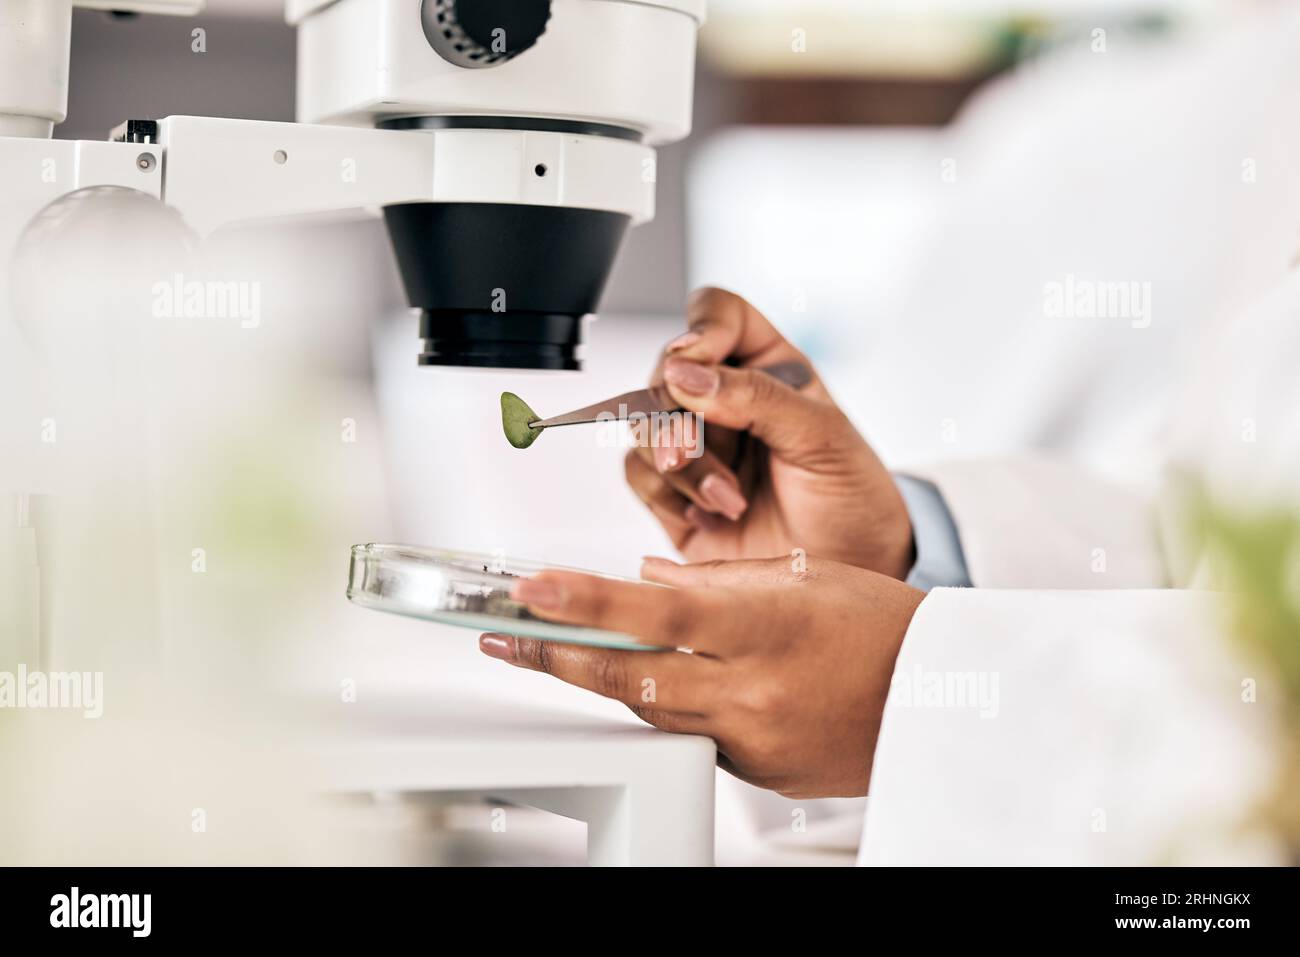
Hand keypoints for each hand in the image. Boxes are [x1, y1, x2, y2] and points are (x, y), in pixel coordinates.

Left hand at [479, 556, 924, 797]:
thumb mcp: (803, 575)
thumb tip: (647, 578)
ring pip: (652, 713)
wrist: (945, 699)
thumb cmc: (885, 628)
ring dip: (600, 682)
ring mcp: (755, 739)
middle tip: (505, 636)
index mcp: (768, 627)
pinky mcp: (757, 771)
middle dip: (557, 655)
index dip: (585, 603)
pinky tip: (652, 684)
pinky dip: (666, 709)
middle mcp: (756, 690)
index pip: (657, 614)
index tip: (531, 590)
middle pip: (632, 678)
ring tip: (555, 653)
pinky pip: (693, 738)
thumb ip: (715, 578)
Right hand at [628, 287, 913, 578]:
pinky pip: (639, 473)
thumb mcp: (822, 438)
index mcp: (769, 369)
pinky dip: (666, 493)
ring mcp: (699, 448)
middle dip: (675, 414)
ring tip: (727, 498)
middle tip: (690, 449)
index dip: (700, 331)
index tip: (694, 363)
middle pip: (666, 374)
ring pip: (645, 425)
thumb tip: (684, 373)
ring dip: (678, 462)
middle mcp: (726, 402)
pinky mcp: (675, 495)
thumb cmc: (853, 500)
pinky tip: (711, 513)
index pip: (717, 317)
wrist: (852, 573)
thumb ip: (756, 398)